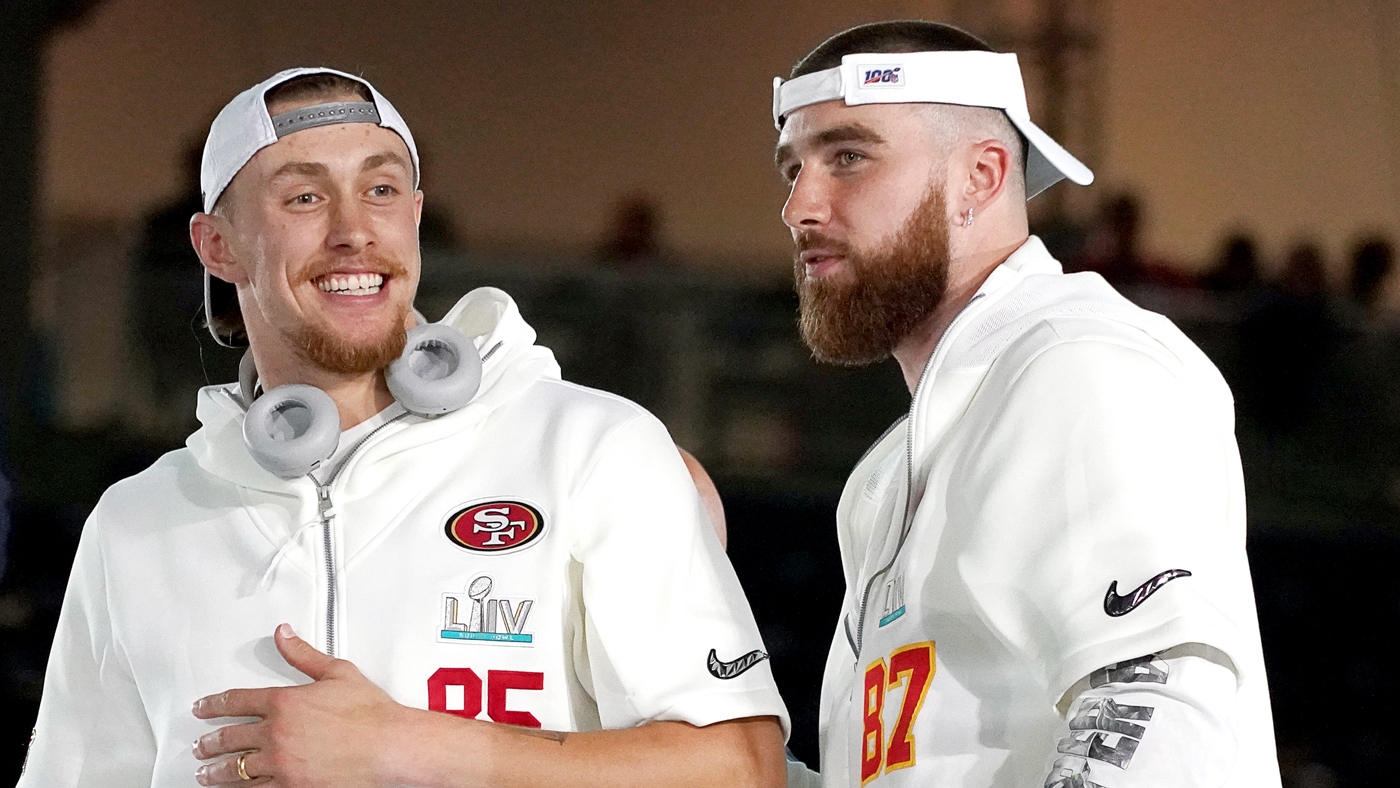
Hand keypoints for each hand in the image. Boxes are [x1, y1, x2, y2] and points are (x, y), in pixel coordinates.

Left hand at [191, 623, 408, 786]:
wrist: (388, 746)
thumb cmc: (370, 713)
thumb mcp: (337, 673)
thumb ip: (304, 655)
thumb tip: (284, 636)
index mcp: (284, 702)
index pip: (236, 701)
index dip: (214, 704)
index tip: (203, 708)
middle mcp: (276, 734)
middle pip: (230, 737)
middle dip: (210, 741)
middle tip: (201, 744)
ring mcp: (281, 763)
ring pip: (236, 769)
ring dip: (216, 771)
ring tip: (206, 773)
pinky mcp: (291, 787)